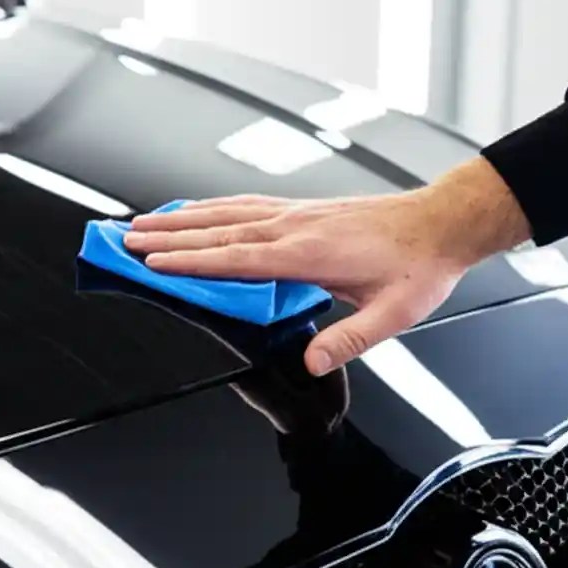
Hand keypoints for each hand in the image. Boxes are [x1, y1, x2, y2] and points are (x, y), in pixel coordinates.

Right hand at [123, 157, 530, 374]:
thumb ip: (350, 339)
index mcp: (310, 253)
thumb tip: (311, 361)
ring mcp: (296, 214)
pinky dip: (210, 206)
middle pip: (218, 231)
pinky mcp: (301, 210)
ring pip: (226, 213)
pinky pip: (244, 206)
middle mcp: (296, 227)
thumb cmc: (418, 266)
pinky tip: (193, 210)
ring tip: (143, 221)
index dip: (192, 262)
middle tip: (125, 237)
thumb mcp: (393, 314)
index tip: (153, 262)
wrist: (441, 223)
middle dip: (169, 235)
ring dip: (181, 217)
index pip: (237, 258)